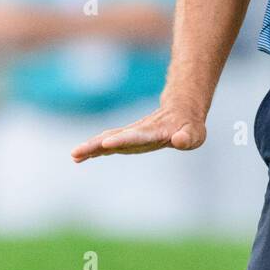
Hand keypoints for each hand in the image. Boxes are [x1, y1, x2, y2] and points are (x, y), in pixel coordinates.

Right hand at [71, 102, 206, 162]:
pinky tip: (78, 158)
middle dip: (95, 145)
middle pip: (114, 137)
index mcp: (154, 132)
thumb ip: (188, 138)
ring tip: (74, 155)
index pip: (136, 136)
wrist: (180, 111)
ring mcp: (130, 134)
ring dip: (90, 147)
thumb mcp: (195, 134)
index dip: (122, 140)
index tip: (106, 143)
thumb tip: (180, 140)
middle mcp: (138, 131)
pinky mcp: (126, 139)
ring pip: (106, 139)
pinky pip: (106, 144)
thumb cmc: (189, 127)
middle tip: (77, 152)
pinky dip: (92, 150)